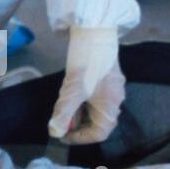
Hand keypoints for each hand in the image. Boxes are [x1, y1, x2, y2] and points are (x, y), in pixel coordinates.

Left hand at [48, 26, 124, 144]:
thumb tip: (54, 132)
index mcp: (111, 106)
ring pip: (96, 110)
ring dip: (79, 114)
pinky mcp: (107, 79)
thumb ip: (63, 113)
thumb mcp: (72, 90)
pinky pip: (96, 99)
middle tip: (61, 123)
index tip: (63, 135)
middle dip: (78, 126)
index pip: (99, 133)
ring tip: (64, 110)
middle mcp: (115, 100)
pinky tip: (71, 97)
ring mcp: (112, 89)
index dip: (80, 138)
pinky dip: (83, 103)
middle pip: (98, 123)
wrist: (94, 31)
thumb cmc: (86, 62)